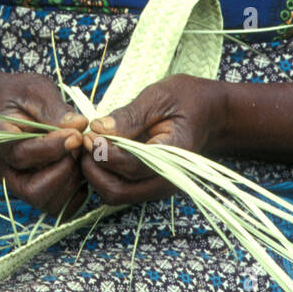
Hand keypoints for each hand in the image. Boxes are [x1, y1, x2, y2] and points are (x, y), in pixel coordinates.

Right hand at [0, 72, 89, 217]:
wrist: (13, 107)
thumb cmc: (24, 96)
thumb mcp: (36, 91)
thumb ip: (54, 109)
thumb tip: (78, 126)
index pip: (20, 155)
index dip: (51, 149)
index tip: (76, 136)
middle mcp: (4, 169)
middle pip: (32, 189)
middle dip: (63, 169)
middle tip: (79, 145)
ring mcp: (19, 185)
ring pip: (47, 202)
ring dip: (72, 180)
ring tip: (79, 153)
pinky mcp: (36, 193)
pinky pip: (60, 208)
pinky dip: (76, 193)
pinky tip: (80, 167)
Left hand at [78, 74, 224, 206]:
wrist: (210, 115)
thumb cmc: (186, 100)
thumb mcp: (159, 97)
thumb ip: (129, 115)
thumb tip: (98, 129)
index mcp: (174, 155)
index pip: (131, 165)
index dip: (105, 153)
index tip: (87, 135)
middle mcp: (167, 180)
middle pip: (117, 191)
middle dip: (93, 169)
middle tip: (82, 141)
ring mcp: (157, 186)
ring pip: (114, 195)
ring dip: (95, 174)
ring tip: (88, 145)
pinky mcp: (148, 186)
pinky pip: (119, 189)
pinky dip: (102, 175)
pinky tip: (97, 151)